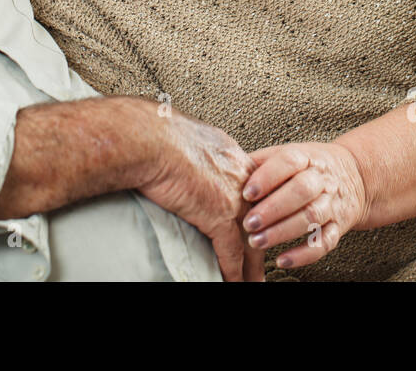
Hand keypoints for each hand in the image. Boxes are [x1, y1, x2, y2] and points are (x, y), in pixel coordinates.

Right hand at [137, 107, 264, 281]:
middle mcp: (241, 177)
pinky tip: (232, 281)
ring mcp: (234, 198)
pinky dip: (232, 272)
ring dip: (253, 266)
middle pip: (261, 218)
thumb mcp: (189, 136)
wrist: (151, 139)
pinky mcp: (220, 215)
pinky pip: (231, 252)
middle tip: (263, 262)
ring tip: (254, 280)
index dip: (259, 212)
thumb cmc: (157, 134)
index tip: (260, 226)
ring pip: (252, 240)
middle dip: (263, 242)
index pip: (256, 191)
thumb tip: (187, 155)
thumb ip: (198, 152)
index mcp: (234, 157)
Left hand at [240, 141, 367, 269]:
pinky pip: (325, 242)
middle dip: (273, 209)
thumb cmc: (310, 166)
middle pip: (301, 191)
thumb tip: (228, 170)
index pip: (289, 162)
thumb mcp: (287, 153)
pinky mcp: (339, 226)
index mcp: (306, 158)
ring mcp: (332, 204)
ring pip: (312, 218)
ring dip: (282, 232)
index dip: (267, 177)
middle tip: (249, 223)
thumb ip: (260, 162)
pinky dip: (304, 254)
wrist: (354, 175)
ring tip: (257, 242)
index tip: (247, 193)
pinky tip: (283, 259)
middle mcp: (322, 180)